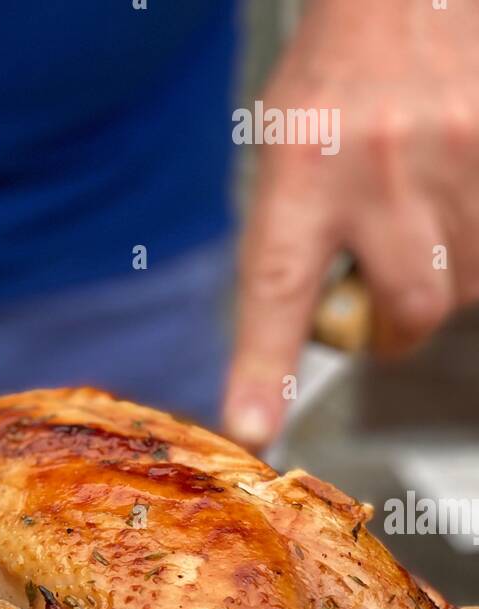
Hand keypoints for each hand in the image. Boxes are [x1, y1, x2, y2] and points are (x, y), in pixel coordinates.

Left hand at [223, 0, 478, 450]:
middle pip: (410, 311)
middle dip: (399, 322)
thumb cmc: (338, 83)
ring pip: (469, 285)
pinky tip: (458, 198)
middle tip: (384, 286)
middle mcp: (380, 168)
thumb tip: (320, 338)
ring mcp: (459, 154)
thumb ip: (294, 248)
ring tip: (424, 214)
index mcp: (301, 173)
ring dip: (450, 274)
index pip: (275, 288)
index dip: (263, 369)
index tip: (250, 427)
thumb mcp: (285, 157)